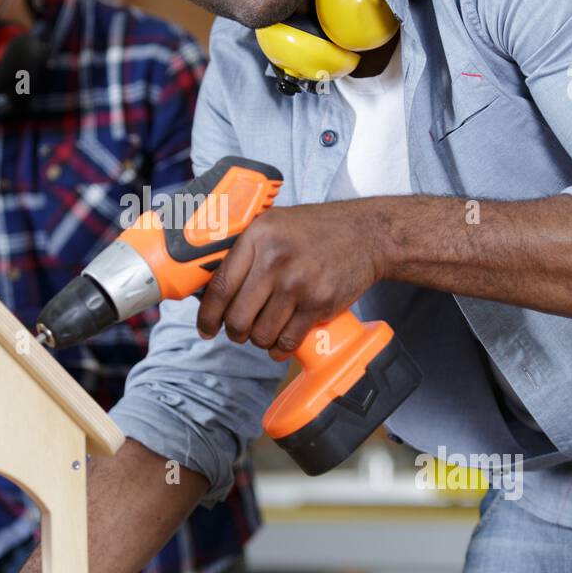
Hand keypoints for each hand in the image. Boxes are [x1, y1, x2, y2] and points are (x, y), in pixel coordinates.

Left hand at [196, 200, 383, 359]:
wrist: (366, 233)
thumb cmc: (317, 230)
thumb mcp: (274, 224)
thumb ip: (245, 249)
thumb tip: (211, 285)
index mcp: (257, 238)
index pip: (219, 286)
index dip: (207, 315)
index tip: (205, 328)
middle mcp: (275, 261)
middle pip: (237, 317)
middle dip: (235, 332)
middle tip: (239, 331)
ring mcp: (298, 284)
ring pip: (261, 334)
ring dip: (259, 340)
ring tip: (265, 331)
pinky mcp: (319, 304)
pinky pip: (288, 341)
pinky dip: (281, 348)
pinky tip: (282, 341)